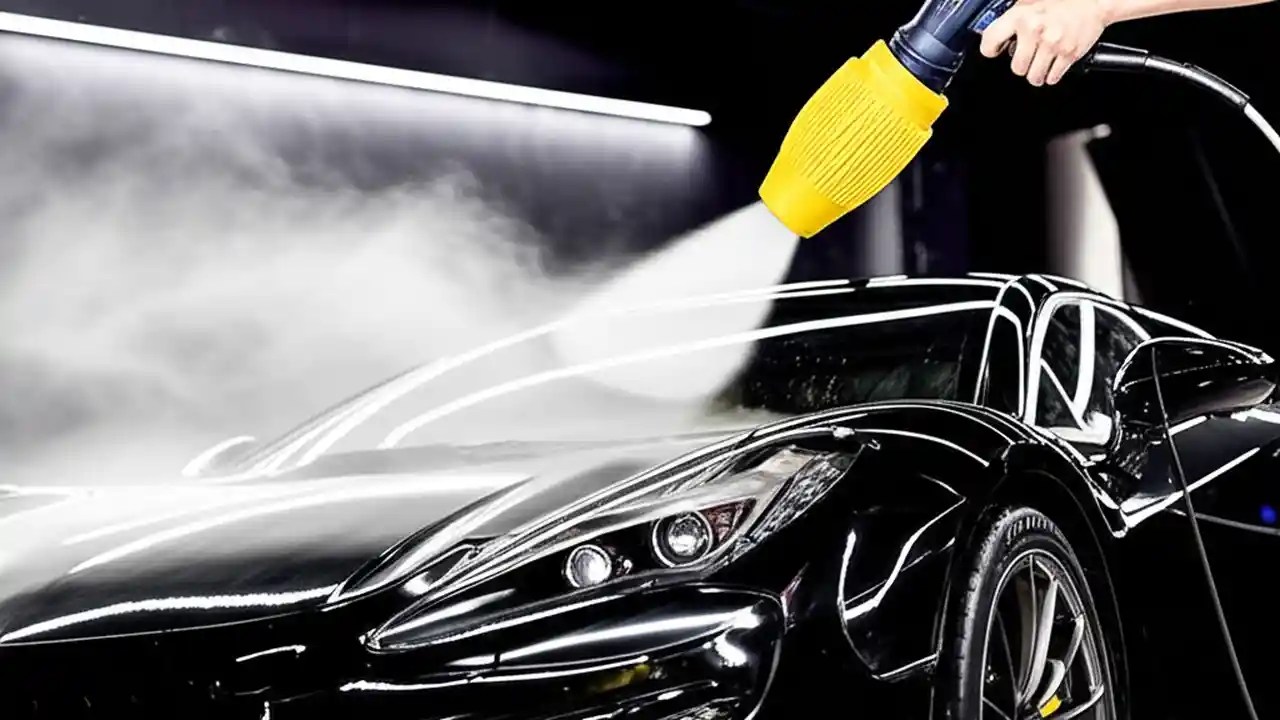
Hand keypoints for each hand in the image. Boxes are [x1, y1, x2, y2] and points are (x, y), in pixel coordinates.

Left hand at [980, 0, 1112, 85]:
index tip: (996, 50)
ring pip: (1034, 77)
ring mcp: (1053, 44)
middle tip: (1028, 55)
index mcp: (1020, 16)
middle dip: (1022, 64)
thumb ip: (1011, 18)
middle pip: (1017, 68)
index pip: (990, 41)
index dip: (991, 49)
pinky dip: (1052, 74)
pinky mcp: (1069, 54)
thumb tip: (995, 34)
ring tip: (1041, 61)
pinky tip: (1053, 62)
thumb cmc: (1061, 2)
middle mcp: (1034, 30)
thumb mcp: (1028, 2)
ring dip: (1036, 73)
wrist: (1093, 2)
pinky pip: (1052, 77)